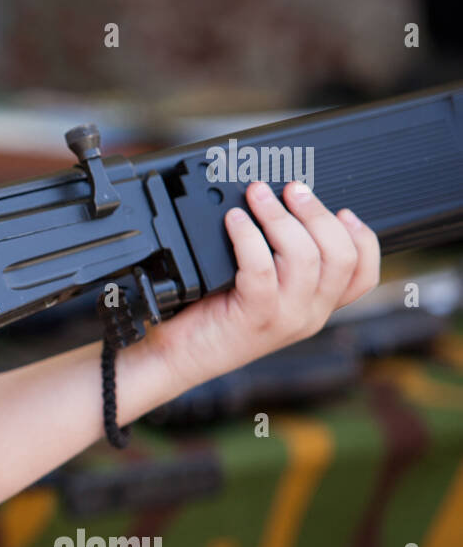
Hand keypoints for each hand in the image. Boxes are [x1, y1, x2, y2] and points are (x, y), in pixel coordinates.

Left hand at [149, 180, 380, 385]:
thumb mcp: (261, 291)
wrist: (181, 357)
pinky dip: (248, 237)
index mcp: (316, 308)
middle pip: (339, 256)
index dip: (363, 238)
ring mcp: (285, 318)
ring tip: (258, 196)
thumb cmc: (214, 317)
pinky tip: (235, 220)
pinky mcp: (255, 317)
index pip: (364, 276)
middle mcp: (309, 315)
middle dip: (317, 213)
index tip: (343, 211)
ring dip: (281, 217)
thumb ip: (283, 262)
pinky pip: (261, 268)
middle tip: (293, 189)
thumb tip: (285, 207)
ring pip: (304, 257)